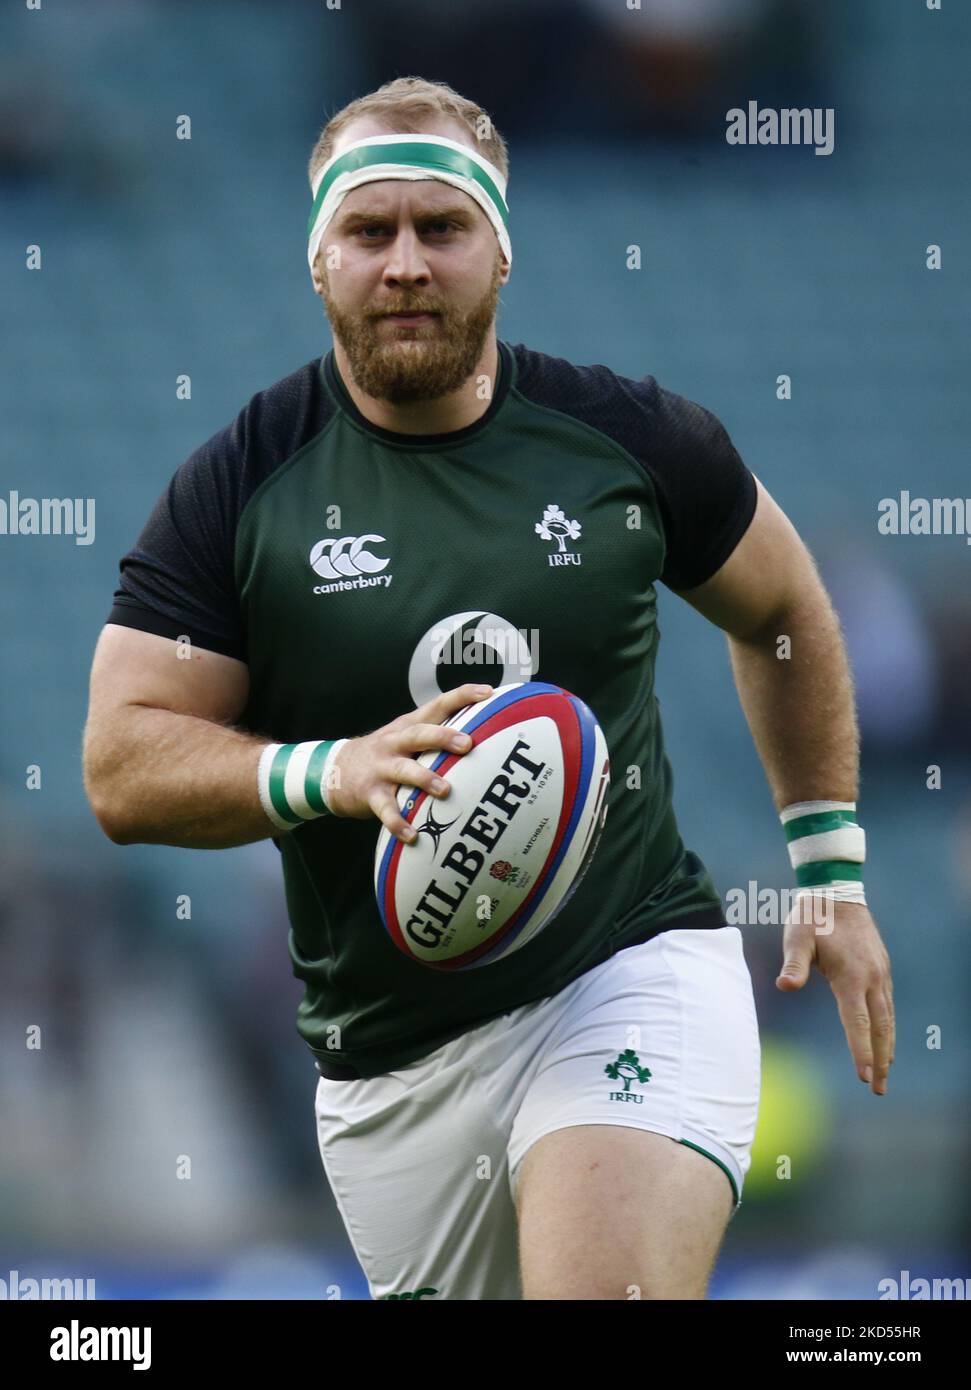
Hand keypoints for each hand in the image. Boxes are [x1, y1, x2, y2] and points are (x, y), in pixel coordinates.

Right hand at [327, 683, 493, 841]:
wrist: (332, 771)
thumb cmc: (383, 755)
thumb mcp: (404, 737)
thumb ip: (434, 734)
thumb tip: (481, 734)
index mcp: (407, 726)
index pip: (437, 705)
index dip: (461, 696)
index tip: (487, 692)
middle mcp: (394, 743)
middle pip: (418, 734)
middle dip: (442, 737)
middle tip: (467, 744)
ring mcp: (381, 768)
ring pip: (404, 770)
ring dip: (424, 779)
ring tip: (445, 790)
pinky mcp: (370, 793)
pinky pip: (386, 810)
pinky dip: (398, 823)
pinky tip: (413, 835)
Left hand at [776, 900, 894, 1094]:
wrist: (836, 891)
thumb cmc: (811, 916)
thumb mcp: (797, 937)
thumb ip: (794, 964)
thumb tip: (784, 985)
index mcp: (851, 975)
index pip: (857, 1022)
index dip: (861, 1050)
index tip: (864, 1076)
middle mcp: (872, 978)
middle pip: (880, 1027)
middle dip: (880, 1060)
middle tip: (878, 1089)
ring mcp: (880, 973)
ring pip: (887, 1018)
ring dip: (887, 1047)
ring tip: (885, 1073)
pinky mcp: (882, 969)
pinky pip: (888, 1005)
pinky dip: (888, 1027)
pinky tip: (885, 1038)